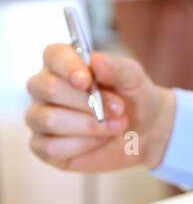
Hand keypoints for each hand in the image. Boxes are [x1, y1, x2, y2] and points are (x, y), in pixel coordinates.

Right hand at [26, 46, 175, 173]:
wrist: (143, 131)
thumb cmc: (132, 97)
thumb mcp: (133, 79)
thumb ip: (115, 68)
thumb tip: (96, 61)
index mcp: (63, 62)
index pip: (53, 55)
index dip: (67, 67)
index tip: (86, 81)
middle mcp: (44, 87)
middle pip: (48, 88)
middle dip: (86, 102)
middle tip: (118, 108)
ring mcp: (39, 117)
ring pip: (48, 119)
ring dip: (89, 125)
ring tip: (116, 126)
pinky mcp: (42, 146)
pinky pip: (51, 148)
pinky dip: (83, 145)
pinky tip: (100, 140)